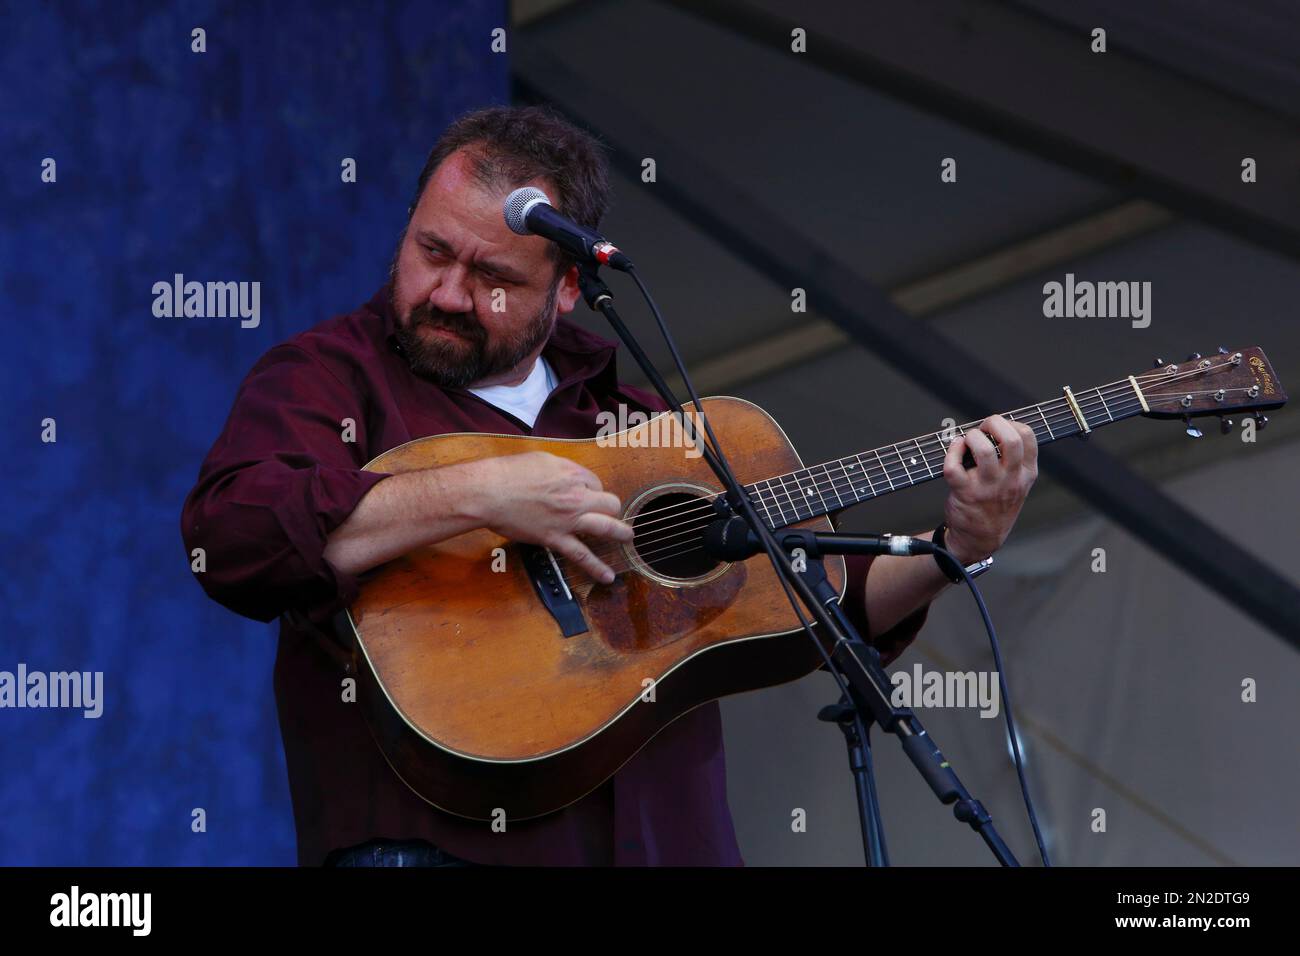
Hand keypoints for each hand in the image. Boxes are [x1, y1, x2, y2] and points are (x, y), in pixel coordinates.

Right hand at [474, 451, 632, 583]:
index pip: (595, 483)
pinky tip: (607, 576)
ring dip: (620, 533)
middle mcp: (576, 496)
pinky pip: (582, 555)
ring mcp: (568, 519)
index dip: (591, 489)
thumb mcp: (541, 459)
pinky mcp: (556, 538)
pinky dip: (596, 567)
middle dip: (610, 507)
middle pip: (609, 502)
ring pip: (606, 527)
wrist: (489, 492)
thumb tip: (566, 475)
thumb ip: (560, 468)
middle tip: (611, 513)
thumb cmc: (508, 473)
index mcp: (572, 474)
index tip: (585, 494)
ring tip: (627, 538)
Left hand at [940, 415, 1037, 563]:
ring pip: (982, 450)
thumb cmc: (996, 505)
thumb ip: (1013, 460)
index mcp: (1026, 473)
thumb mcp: (1016, 484)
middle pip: (1010, 439)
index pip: (1027, 436)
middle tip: (982, 428)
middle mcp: (1010, 479)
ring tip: (967, 441)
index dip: (1010, 423)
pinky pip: (954, 467)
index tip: (998, 428)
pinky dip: (951, 452)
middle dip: (993, 423)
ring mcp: (988, 487)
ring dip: (971, 437)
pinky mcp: (965, 493)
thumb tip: (992, 428)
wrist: (981, 538)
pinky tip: (954, 451)